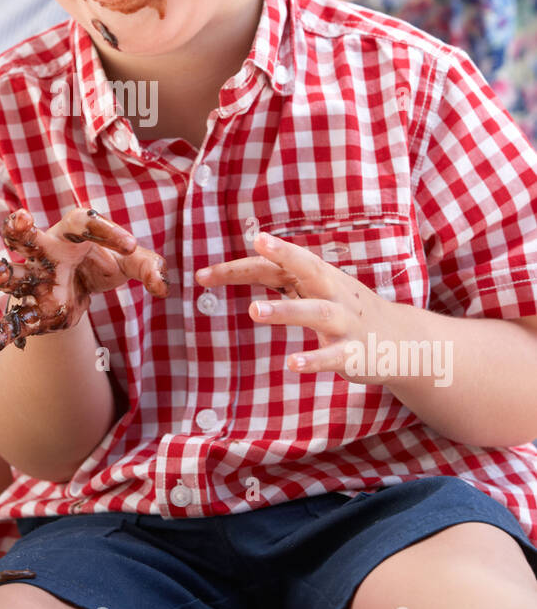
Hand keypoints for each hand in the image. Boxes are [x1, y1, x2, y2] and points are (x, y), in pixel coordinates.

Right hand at [0, 207, 168, 350]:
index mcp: (72, 232)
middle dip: (20, 228)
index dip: (107, 231)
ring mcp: (34, 281)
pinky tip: (0, 341)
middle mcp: (47, 252)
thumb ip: (149, 268)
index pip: (85, 223)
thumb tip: (162, 288)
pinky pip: (16, 319)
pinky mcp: (31, 309)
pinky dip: (8, 330)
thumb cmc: (103, 264)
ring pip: (14, 274)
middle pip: (28, 236)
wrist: (75, 293)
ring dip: (4, 274)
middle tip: (22, 220)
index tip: (130, 245)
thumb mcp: (130, 263)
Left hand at [196, 232, 396, 382]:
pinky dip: (314, 359)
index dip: (240, 268)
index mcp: (319, 277)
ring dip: (286, 311)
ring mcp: (346, 322)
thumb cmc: (348, 311)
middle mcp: (333, 293)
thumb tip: (245, 261)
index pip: (275, 266)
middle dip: (285, 254)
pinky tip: (292, 364)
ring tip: (254, 311)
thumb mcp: (319, 289)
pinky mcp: (355, 353)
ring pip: (316, 312)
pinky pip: (333, 356)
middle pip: (309, 269)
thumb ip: (285, 278)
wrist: (404, 341)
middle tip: (259, 244)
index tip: (204, 274)